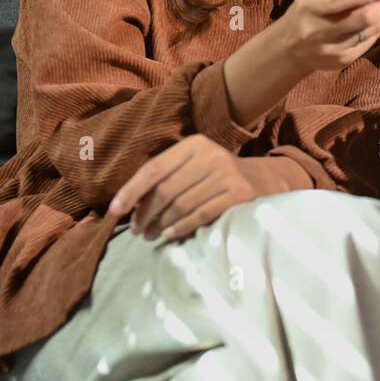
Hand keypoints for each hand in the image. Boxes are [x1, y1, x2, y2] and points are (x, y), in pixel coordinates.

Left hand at [99, 134, 288, 242]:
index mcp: (194, 145)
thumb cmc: (217, 176)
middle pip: (165, 190)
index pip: (153, 169)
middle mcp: (211, 156)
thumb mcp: (194, 165)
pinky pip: (201, 214)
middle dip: (145, 213)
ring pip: (182, 204)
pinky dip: (182, 227)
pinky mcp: (240, 193)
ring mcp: (227, 174)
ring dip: (161, 224)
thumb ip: (167, 176)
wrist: (265, 179)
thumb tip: (129, 203)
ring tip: (150, 236)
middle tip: (136, 231)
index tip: (114, 211)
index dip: (131, 191)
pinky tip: (170, 235)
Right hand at [281, 0, 379, 72]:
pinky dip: (373, 30)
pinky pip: (368, 42)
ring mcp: (332, 49)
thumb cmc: (307, 11)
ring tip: (374, 10)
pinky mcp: (342, 61)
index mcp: (310, 6)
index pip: (342, 0)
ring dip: (378, 17)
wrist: (290, 48)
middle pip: (362, 18)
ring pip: (369, 30)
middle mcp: (319, 30)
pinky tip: (366, 25)